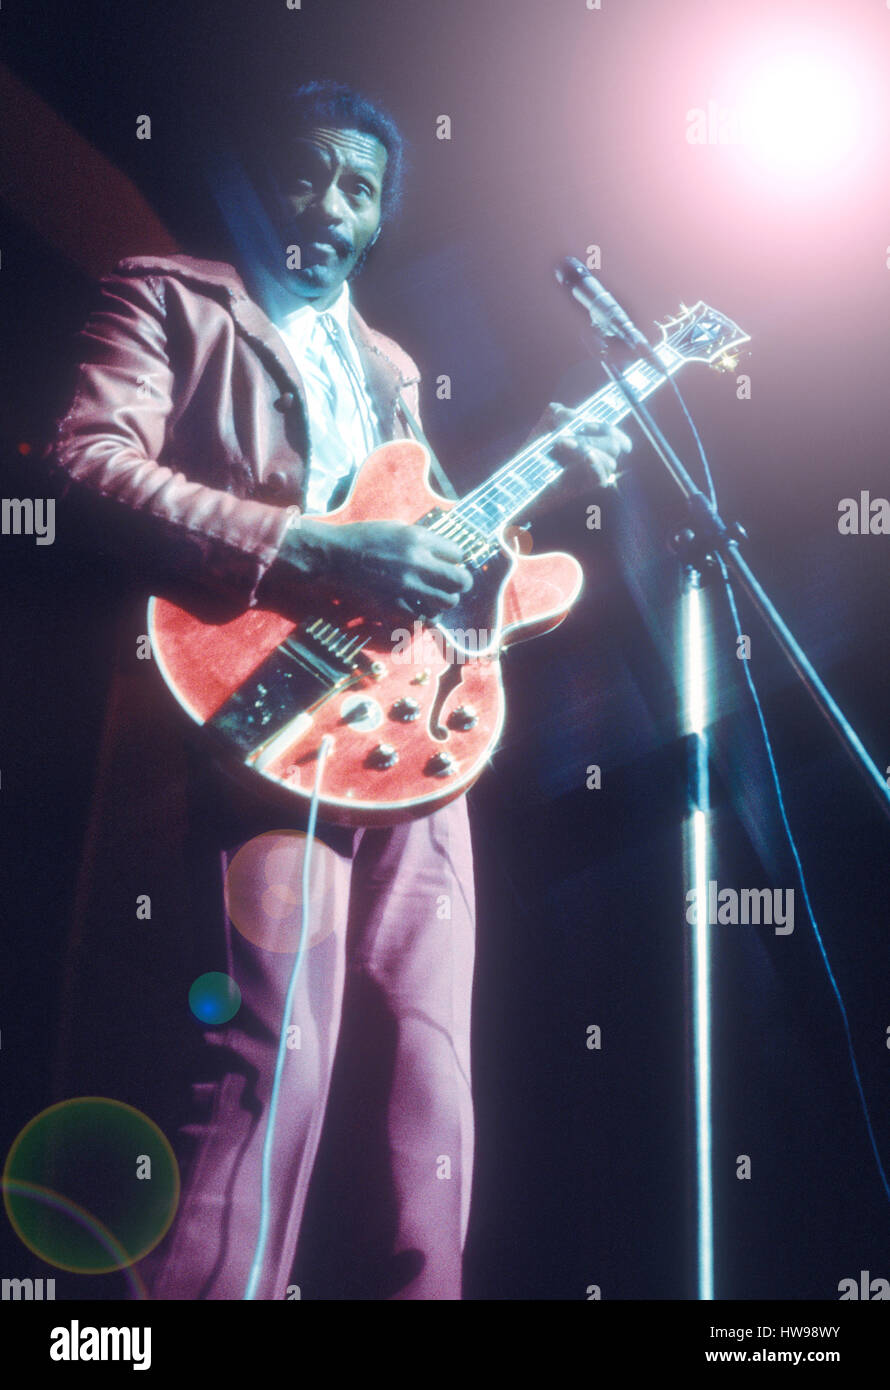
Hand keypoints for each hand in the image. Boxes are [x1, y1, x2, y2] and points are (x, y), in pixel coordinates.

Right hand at [268, 517, 472, 620]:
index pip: (458, 553)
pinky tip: (422, 610)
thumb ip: (421, 540)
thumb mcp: (396, 528)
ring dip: (445, 601)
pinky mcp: (394, 605)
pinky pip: (424, 618)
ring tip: (436, 599)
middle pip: (460, 580)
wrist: (333, 557)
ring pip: (447, 602)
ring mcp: (406, 586)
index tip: (449, 562)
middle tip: (452, 585)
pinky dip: (427, 616)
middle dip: (460, 583)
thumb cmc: (362, 539)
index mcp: (418, 538)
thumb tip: (443, 552)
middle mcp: (417, 562)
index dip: (456, 559)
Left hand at [533, 401, 631, 489]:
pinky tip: (586, 456)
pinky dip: (596, 465)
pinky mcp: (585, 487)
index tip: (586, 425)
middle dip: (592, 437)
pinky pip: (602, 478)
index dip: (608, 428)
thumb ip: (556, 413)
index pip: (614, 435)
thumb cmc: (532, 453)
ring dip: (587, 447)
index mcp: (590, 442)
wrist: (519, 478)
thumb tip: (572, 414)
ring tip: (560, 443)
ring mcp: (590, 474)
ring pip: (610, 462)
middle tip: (566, 436)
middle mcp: (594, 458)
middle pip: (614, 446)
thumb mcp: (543, 427)